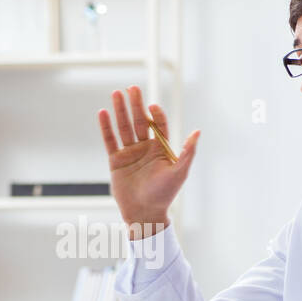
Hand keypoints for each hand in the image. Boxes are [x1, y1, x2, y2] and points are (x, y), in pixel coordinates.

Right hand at [97, 85, 199, 238]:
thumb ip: (188, 151)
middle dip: (136, 105)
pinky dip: (106, 127)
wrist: (144, 213)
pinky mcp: (116, 161)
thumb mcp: (180, 172)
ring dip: (120, 110)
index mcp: (161, 149)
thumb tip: (198, 131)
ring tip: (116, 93)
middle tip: (132, 88)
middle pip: (140, 121)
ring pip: (124, 127)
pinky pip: (110, 141)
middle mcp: (145, 148)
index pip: (159, 125)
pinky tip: (103, 113)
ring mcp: (130, 153)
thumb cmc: (165, 194)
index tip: (152, 106)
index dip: (156, 114)